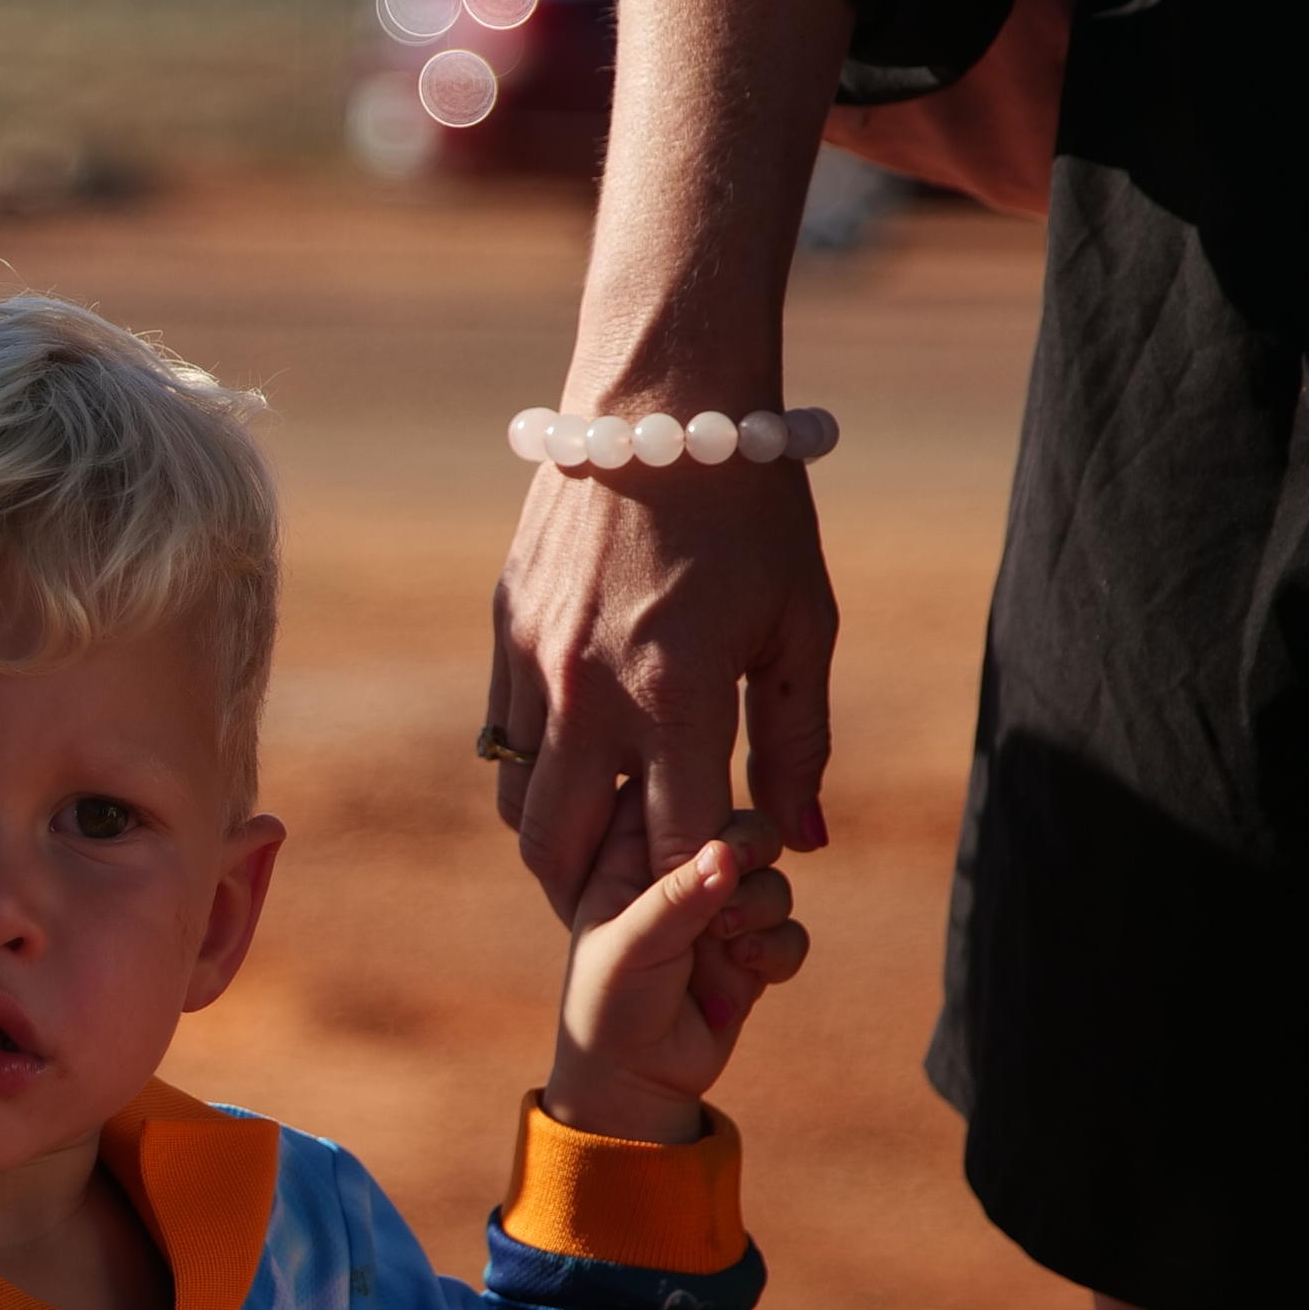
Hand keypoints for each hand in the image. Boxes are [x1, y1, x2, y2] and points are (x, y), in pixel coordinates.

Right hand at [487, 459, 836, 911]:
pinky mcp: (505, 631)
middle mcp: (590, 693)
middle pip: (562, 855)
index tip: (726, 881)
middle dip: (599, 898)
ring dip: (559, 838)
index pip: (674, 850)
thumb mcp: (801, 627)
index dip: (702, 886)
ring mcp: (534, 663)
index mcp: (676, 697)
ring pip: (519, 804)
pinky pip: (502, 737)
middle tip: (638, 903)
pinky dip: (536, 770)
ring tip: (608, 837)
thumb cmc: (754, 514)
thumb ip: (798, 741)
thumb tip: (805, 839)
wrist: (660, 405)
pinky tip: (582, 760)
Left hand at [542, 812, 807, 1141]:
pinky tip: (746, 976)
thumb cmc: (611, 1007)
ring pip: (774, 880)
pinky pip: (791, 931)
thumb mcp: (633, 947)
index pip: (676, 795)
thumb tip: (729, 851)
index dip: (703, 804)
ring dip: (760, 912)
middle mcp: (679, 876)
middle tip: (738, 882)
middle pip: (743, 827)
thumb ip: (679, 898)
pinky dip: (776, 952)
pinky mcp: (752, 950)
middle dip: (752, 854)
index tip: (715, 835)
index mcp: (629, 856)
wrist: (635, 1080)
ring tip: (726, 949)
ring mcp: (720, 912)